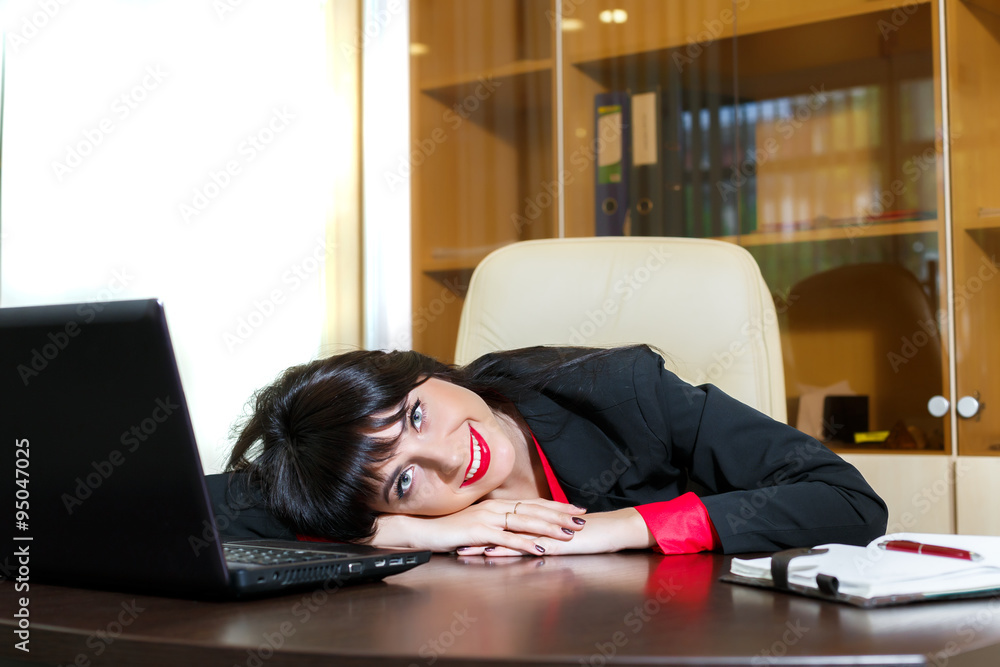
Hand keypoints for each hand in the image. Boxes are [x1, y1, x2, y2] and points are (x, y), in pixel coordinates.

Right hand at [372, 498, 586, 553]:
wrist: (423, 528)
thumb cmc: (450, 528)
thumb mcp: (478, 523)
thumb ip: (497, 523)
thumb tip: (517, 527)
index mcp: (497, 504)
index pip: (533, 503)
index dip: (556, 506)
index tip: (575, 509)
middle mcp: (496, 507)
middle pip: (534, 510)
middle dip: (560, 515)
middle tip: (582, 519)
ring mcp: (487, 518)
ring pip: (525, 522)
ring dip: (548, 528)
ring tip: (568, 534)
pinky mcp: (479, 532)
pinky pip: (506, 538)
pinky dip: (524, 543)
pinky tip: (539, 549)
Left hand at [459, 508, 653, 556]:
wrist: (611, 530)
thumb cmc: (589, 533)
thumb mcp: (561, 533)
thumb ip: (544, 533)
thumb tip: (530, 538)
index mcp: (536, 520)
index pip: (503, 522)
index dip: (482, 526)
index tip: (462, 531)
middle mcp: (536, 524)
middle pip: (499, 527)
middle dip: (476, 533)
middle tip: (453, 538)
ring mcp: (542, 532)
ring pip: (507, 536)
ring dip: (483, 542)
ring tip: (462, 548)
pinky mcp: (550, 543)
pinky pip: (524, 546)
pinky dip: (505, 548)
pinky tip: (490, 552)